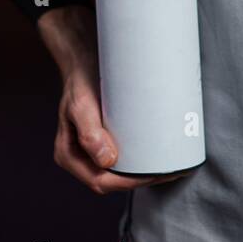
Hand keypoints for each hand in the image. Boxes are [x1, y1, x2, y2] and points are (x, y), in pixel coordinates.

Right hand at [39, 4, 194, 194]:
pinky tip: (163, 154)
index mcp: (69, 155)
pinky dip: (144, 159)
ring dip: (146, 172)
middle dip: (143, 179)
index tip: (154, 175)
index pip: (101, 182)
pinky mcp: (108, 136)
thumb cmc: (81, 80)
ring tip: (173, 165)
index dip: (129, 183)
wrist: (84, 58)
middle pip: (114, 180)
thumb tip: (108, 161)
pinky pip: (126, 155)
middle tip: (172, 171)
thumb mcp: (81, 104)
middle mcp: (81, 156)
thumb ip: (89, 133)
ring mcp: (94, 148)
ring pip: (122, 171)